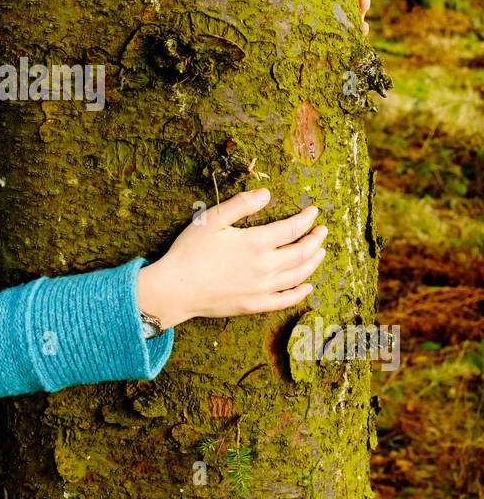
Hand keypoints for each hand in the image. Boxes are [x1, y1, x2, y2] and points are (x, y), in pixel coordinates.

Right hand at [136, 188, 327, 326]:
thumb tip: (266, 193)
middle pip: (301, 253)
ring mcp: (261, 289)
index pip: (292, 229)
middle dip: (315, 240)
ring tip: (320, 253)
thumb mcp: (211, 220)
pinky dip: (300, 293)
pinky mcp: (254, 305)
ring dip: (313, 263)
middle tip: (323, 231)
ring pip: (297, 276)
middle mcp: (264, 267)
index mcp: (255, 243)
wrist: (175, 289)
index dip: (306, 219)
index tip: (314, 212)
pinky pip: (285, 301)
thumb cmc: (189, 251)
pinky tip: (307, 286)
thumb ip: (240, 204)